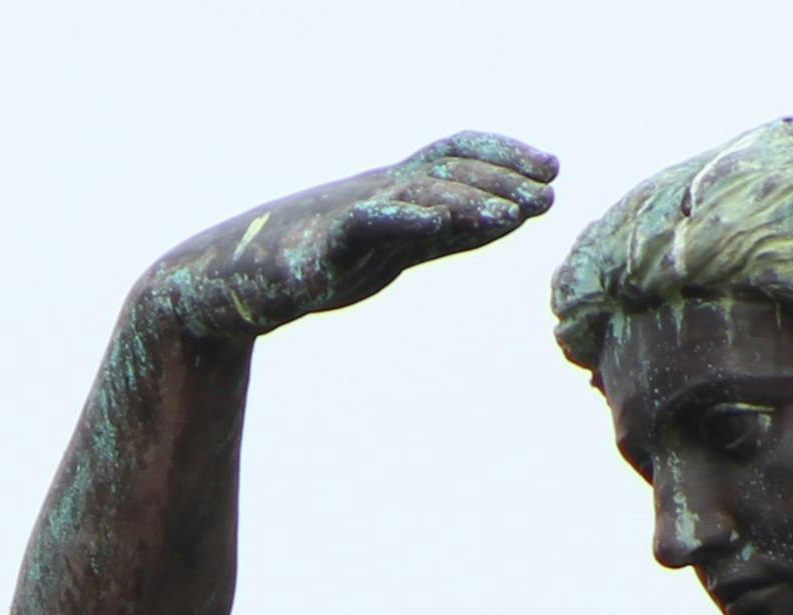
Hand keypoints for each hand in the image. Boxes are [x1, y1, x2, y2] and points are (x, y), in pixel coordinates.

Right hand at [136, 133, 558, 343]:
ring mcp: (353, 214)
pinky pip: (371, 223)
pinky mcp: (326, 244)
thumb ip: (451, 233)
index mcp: (398, 189)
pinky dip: (408, 220)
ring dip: (469, 202)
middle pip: (447, 170)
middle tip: (548, 196)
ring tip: (514, 217)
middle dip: (501, 179)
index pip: (457, 154)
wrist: (241, 283)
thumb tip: (511, 218)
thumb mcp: (400, 246)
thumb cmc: (321, 262)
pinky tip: (444, 227)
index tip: (551, 170)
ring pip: (418, 195)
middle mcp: (380, 191)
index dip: (505, 154)